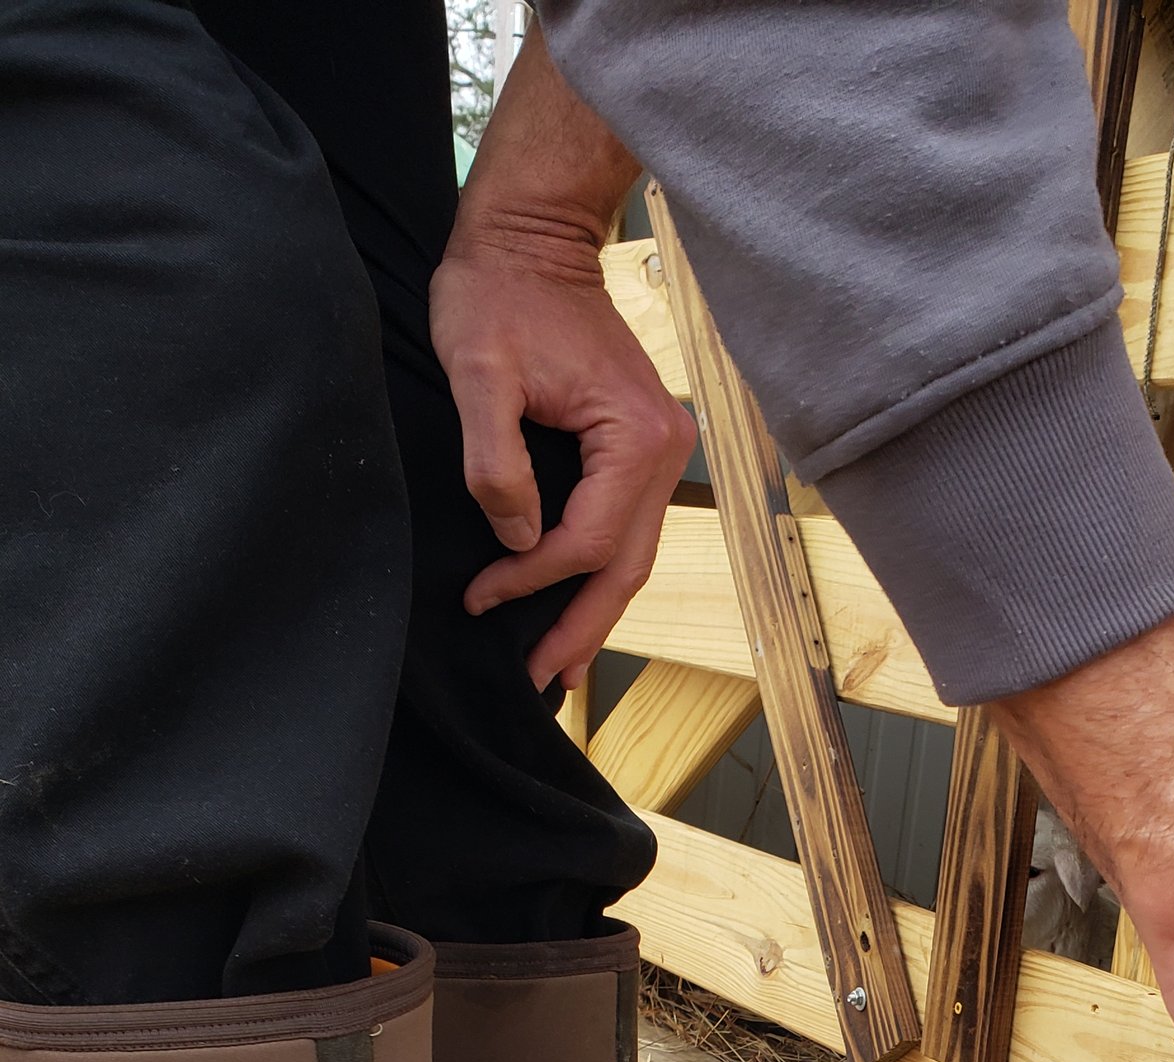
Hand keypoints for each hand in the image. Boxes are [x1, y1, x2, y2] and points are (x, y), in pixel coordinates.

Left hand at [430, 217, 694, 693]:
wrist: (532, 238)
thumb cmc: (499, 290)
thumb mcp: (477, 367)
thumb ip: (496, 460)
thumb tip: (516, 537)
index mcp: (635, 438)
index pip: (588, 541)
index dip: (533, 581)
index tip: (479, 598)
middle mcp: (666, 451)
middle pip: (626, 567)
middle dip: (582, 627)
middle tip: (544, 681)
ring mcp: (662, 451)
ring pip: (632, 556)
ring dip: (595, 612)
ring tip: (564, 665)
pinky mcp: (642, 448)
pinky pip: (625, 528)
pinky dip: (598, 572)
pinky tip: (575, 606)